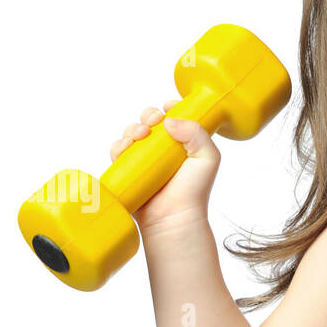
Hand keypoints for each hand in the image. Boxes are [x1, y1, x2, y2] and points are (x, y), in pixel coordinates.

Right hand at [109, 100, 220, 233]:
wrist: (173, 218)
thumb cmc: (194, 191)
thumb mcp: (208, 158)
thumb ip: (197, 133)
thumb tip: (169, 120)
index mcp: (184, 143)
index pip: (175, 117)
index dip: (170, 109)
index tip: (169, 108)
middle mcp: (164, 149)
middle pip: (151, 121)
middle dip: (148, 115)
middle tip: (152, 122)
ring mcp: (146, 160)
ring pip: (133, 133)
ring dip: (133, 128)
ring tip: (139, 136)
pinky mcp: (129, 170)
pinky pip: (118, 151)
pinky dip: (119, 145)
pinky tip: (125, 148)